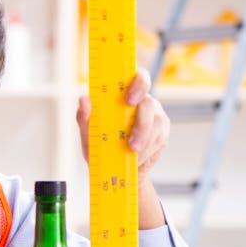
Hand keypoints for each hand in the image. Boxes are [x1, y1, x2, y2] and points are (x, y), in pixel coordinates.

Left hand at [76, 67, 169, 184]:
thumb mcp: (88, 133)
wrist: (112, 168)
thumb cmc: (100, 145)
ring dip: (143, 142)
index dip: (138, 83)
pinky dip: (146, 151)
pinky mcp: (162, 135)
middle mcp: (144, 103)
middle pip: (149, 105)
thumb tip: (83, 99)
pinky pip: (158, 141)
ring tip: (131, 153)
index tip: (129, 100)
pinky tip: (137, 157)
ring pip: (156, 125)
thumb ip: (84, 117)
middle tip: (131, 143)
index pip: (140, 78)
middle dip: (142, 124)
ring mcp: (156, 118)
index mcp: (127, 95)